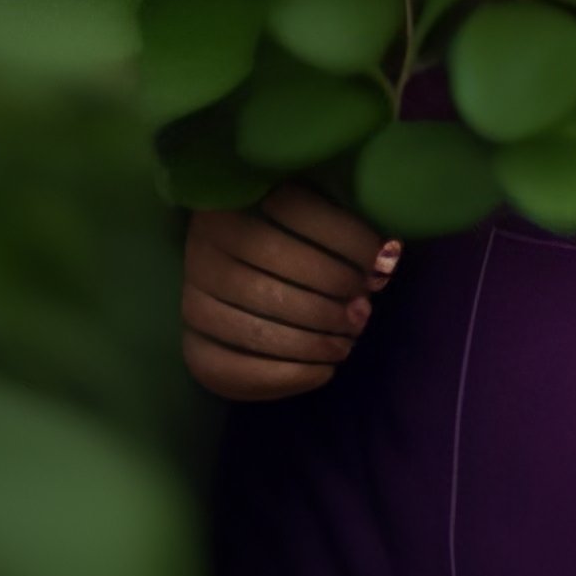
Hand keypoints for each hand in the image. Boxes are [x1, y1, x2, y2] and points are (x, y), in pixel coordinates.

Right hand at [181, 179, 399, 400]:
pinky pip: (227, 370)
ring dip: (309, 343)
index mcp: (233, 197)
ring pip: (252, 328)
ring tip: (345, 345)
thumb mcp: (315, 210)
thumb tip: (383, 263)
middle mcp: (202, 244)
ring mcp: (192, 297)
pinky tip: (321, 372)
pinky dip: (282, 378)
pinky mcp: (191, 341)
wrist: (240, 263)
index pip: (294, 208)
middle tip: (362, 315)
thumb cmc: (296, 233)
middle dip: (327, 302)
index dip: (345, 238)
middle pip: (271, 277)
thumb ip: (345, 226)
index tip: (380, 264)